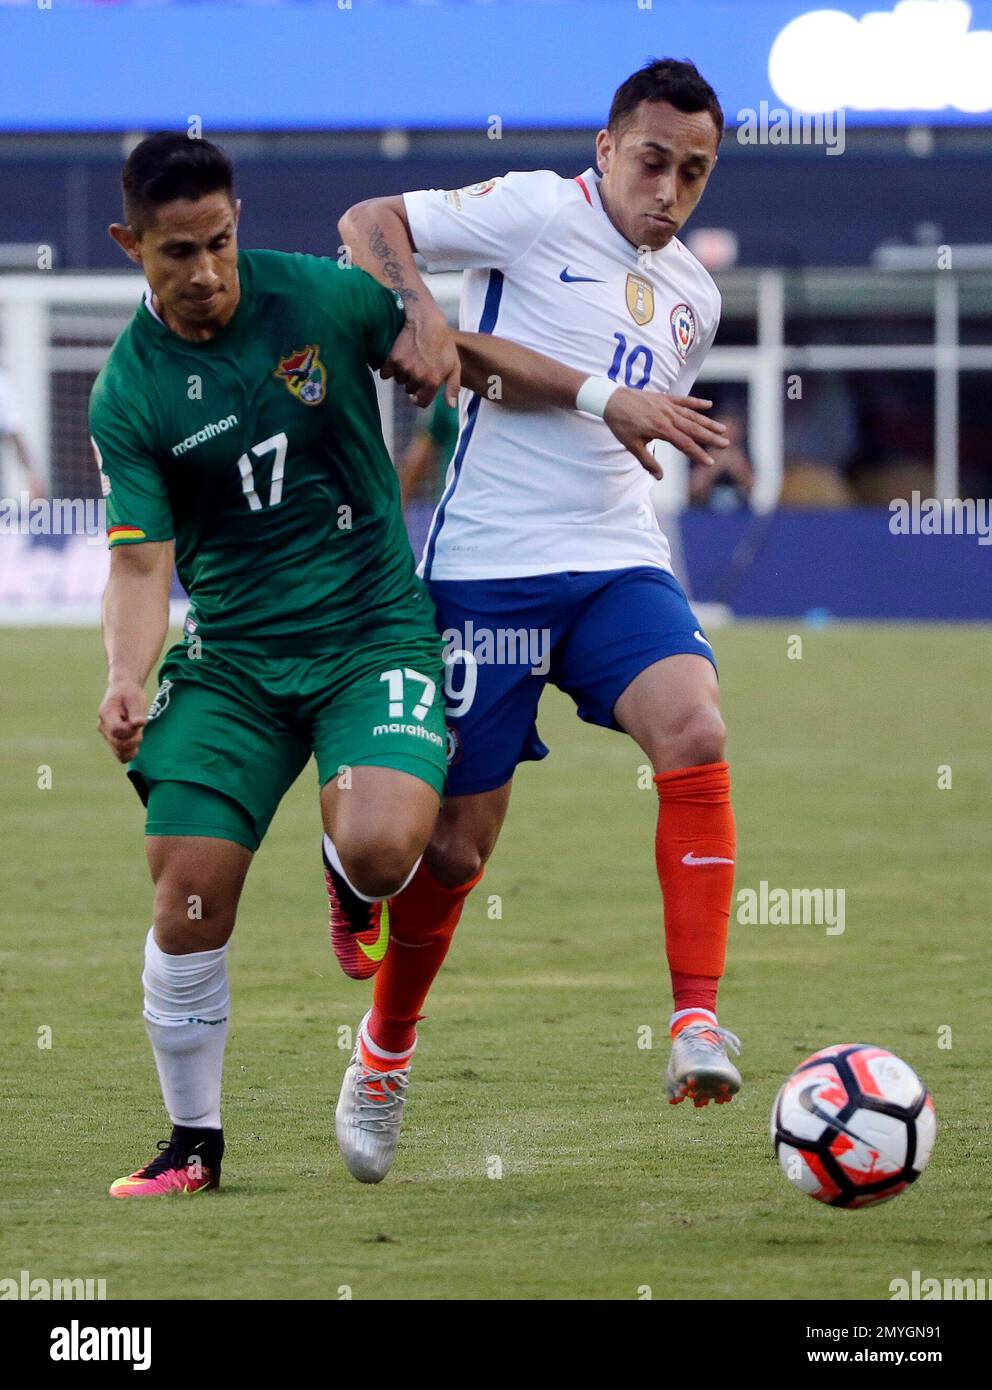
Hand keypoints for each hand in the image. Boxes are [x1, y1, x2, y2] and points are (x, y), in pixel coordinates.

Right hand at [97, 678, 148, 762]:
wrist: (124, 691)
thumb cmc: (130, 693)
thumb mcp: (135, 698)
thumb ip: (136, 712)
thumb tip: (140, 723)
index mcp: (106, 714)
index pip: (117, 730)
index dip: (130, 730)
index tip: (138, 721)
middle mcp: (103, 726)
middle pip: (118, 743)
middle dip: (134, 738)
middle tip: (140, 727)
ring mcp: (107, 735)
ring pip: (119, 752)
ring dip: (133, 746)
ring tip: (137, 733)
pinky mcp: (113, 740)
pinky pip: (120, 755)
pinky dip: (130, 753)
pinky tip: (136, 745)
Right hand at [381, 306, 459, 408]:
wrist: (425, 320)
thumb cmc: (443, 342)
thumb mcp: (454, 365)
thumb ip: (453, 387)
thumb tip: (450, 406)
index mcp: (432, 381)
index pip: (421, 402)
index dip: (419, 399)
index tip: (417, 395)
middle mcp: (417, 377)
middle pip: (409, 390)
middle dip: (413, 383)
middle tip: (418, 368)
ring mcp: (404, 368)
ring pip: (399, 380)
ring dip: (402, 374)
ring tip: (410, 359)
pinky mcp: (392, 359)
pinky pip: (386, 373)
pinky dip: (389, 369)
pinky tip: (397, 359)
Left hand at [603, 390, 729, 478]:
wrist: (610, 400)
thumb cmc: (620, 425)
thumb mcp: (632, 446)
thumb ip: (647, 462)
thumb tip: (660, 477)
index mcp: (661, 429)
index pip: (685, 444)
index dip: (698, 454)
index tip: (710, 462)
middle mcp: (668, 416)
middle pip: (694, 429)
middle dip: (711, 437)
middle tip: (726, 443)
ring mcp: (667, 406)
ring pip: (692, 415)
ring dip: (708, 422)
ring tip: (722, 429)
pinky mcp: (664, 398)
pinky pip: (684, 400)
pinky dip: (696, 403)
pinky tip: (708, 405)